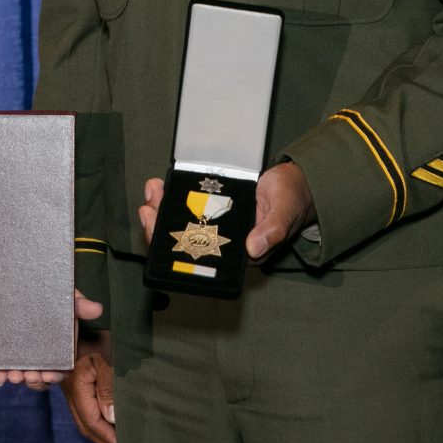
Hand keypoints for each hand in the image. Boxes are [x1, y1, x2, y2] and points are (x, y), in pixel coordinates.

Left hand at [0, 291, 103, 387]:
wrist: (26, 284)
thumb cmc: (54, 296)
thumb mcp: (68, 299)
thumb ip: (81, 305)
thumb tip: (97, 309)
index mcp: (60, 350)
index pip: (60, 370)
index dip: (55, 376)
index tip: (49, 375)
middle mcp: (42, 356)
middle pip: (40, 377)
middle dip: (35, 380)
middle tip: (30, 376)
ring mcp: (23, 355)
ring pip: (21, 375)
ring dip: (17, 378)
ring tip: (13, 375)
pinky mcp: (6, 352)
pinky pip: (2, 367)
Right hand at [61, 328, 115, 442]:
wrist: (81, 310)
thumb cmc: (100, 332)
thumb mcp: (108, 358)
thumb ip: (109, 389)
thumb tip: (112, 419)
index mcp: (76, 384)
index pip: (92, 421)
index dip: (108, 438)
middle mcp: (69, 387)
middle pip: (85, 423)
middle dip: (103, 439)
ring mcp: (69, 383)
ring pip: (83, 415)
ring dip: (100, 430)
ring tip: (117, 441)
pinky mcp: (72, 377)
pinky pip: (83, 405)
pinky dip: (96, 417)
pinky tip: (107, 419)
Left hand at [140, 166, 313, 258]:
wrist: (293, 183)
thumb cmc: (291, 201)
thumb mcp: (284, 213)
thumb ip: (271, 230)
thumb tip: (253, 247)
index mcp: (237, 254)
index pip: (200, 260)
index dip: (174, 251)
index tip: (159, 232)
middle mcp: (222, 242)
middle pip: (182, 242)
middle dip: (160, 227)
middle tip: (149, 209)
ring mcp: (214, 224)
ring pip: (180, 223)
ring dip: (161, 210)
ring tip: (153, 191)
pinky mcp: (211, 207)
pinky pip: (186, 205)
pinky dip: (171, 196)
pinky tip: (161, 185)